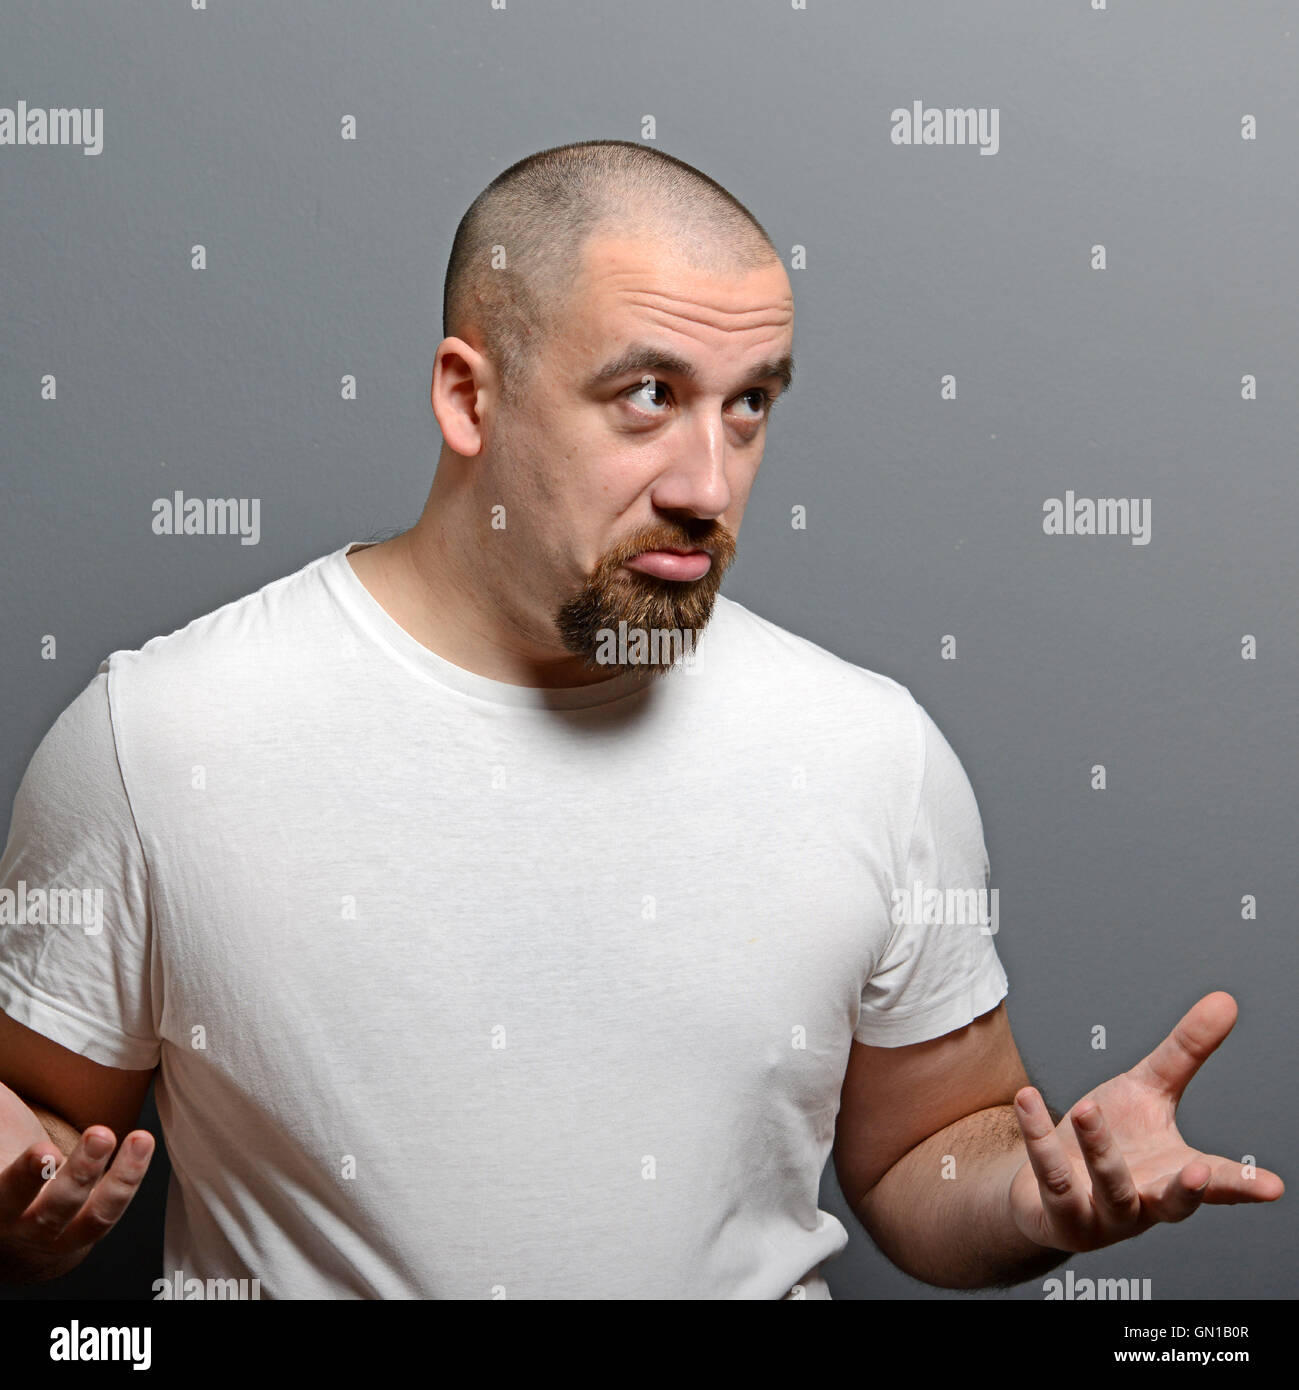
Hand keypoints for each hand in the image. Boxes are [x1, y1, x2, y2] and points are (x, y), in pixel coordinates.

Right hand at [0, 1078, 154, 1281]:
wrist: (4, 1214)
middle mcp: (16, 1226)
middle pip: (48, 1211)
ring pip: (91, 1218)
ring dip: (120, 1179)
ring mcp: (55, 1235)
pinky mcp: (86, 1231)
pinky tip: (143, 1141)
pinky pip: (111, 1210)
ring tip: (139, 1137)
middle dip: (79, 1173)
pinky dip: (130, 1177)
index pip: (4, 1194)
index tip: (44, 1153)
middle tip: (101, 1135)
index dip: (24, 1177)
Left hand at [1008, 991, 1283, 1252]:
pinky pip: (1052, 1179)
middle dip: (1187, 1191)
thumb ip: (1185, 1052)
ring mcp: (1104, 1216)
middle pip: (1174, 1203)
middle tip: (1200, 1171)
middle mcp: (1146, 1201)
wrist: (1043, 1182)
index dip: (1243, 1185)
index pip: (1217, 1181)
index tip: (1273, 1186)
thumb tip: (1225, 1001)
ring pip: (1111, 1188)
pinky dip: (1041, 1141)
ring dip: (1101, 1150)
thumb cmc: (1108, 1137)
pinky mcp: (1061, 1217)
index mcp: (1173, 1172)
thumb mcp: (1147, 1089)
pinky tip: (1029, 1103)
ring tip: (1089, 1108)